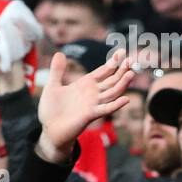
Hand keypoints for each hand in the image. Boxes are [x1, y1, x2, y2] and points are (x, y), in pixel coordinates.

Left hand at [35, 49, 134, 163]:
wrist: (50, 129)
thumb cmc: (52, 110)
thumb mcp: (53, 86)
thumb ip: (57, 70)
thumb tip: (60, 53)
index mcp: (85, 85)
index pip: (103, 71)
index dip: (112, 62)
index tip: (122, 52)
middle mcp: (93, 93)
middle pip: (112, 80)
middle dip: (121, 70)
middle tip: (132, 59)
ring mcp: (94, 104)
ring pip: (112, 92)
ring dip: (122, 84)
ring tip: (131, 73)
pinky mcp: (91, 115)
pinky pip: (106, 109)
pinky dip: (116, 105)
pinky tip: (125, 99)